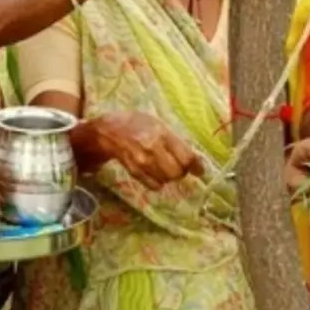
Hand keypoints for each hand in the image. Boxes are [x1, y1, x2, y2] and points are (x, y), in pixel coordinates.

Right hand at [91, 111, 205, 190]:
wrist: (110, 131)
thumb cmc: (138, 123)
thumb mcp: (159, 124)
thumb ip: (176, 140)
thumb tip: (195, 159)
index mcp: (161, 134)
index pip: (186, 157)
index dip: (196, 166)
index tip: (199, 170)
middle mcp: (152, 149)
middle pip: (177, 172)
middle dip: (181, 171)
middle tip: (179, 165)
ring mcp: (142, 163)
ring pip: (166, 180)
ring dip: (169, 176)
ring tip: (165, 166)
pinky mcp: (134, 172)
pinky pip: (154, 185)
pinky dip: (158, 182)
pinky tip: (156, 172)